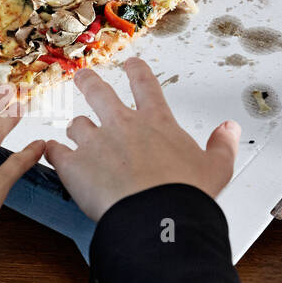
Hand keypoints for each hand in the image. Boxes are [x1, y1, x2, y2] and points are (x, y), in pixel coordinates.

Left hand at [45, 58, 239, 220]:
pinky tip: (51, 152)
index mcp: (156, 123)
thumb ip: (223, 146)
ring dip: (75, 128)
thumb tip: (230, 130)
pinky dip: (53, 152)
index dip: (137, 72)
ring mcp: (95, 143)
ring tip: (73, 133)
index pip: (146, 85)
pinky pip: (55, 151)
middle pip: (99, 92)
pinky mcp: (73, 165)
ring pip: (76, 124)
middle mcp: (123, 125)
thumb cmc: (186, 196)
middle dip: (89, 82)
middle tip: (83, 77)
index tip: (132, 64)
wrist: (157, 217)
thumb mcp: (217, 169)